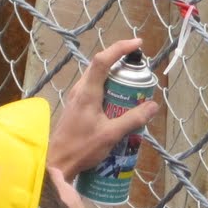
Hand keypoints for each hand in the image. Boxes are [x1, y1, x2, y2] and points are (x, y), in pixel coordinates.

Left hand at [46, 38, 160, 177]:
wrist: (54, 163)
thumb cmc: (80, 148)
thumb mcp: (111, 135)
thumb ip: (133, 119)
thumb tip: (153, 105)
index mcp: (87, 92)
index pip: (102, 60)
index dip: (120, 48)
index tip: (138, 44)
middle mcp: (80, 90)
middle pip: (100, 65)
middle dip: (121, 61)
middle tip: (140, 67)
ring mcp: (76, 98)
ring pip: (97, 77)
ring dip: (115, 75)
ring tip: (133, 84)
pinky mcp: (76, 107)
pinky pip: (94, 88)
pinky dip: (109, 87)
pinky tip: (119, 102)